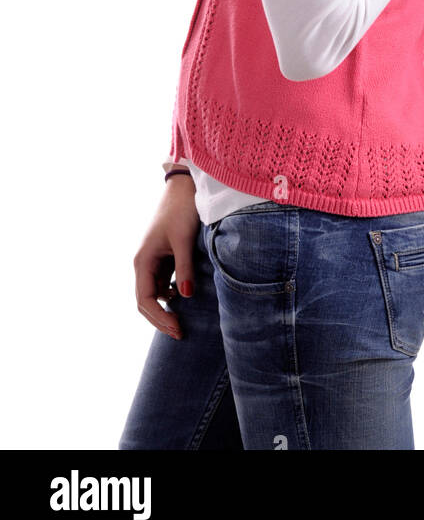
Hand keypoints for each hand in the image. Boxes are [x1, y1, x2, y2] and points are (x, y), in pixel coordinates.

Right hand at [133, 179, 199, 339]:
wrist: (184, 186)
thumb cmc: (181, 210)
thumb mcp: (184, 240)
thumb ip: (184, 268)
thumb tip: (185, 296)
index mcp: (143, 260)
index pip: (145, 300)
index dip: (159, 318)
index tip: (177, 329)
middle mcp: (144, 263)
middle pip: (146, 301)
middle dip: (161, 319)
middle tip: (181, 334)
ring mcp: (153, 260)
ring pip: (154, 293)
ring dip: (165, 308)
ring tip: (184, 321)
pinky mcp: (163, 256)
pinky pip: (163, 282)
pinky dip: (171, 294)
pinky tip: (184, 296)